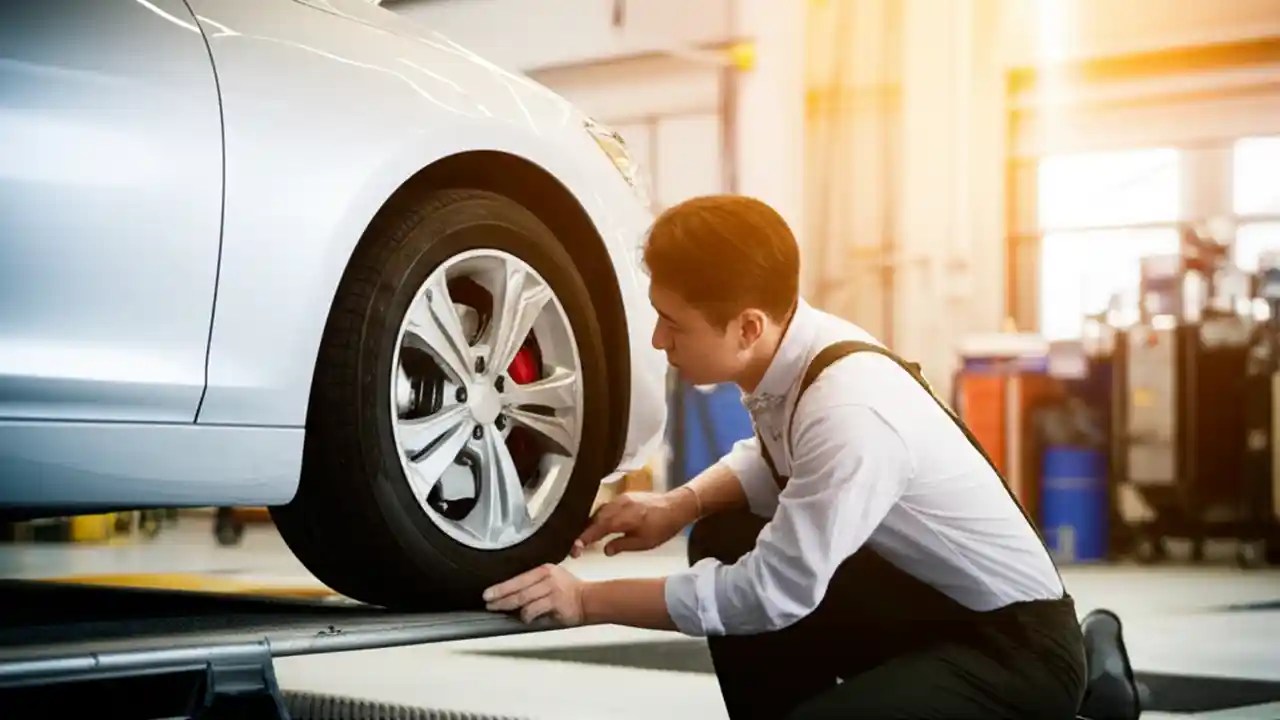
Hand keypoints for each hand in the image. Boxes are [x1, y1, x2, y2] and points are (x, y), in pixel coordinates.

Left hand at [483, 563, 586, 625]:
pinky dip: (527, 615)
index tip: (488, 594)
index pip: (517, 579)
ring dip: (510, 607)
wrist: (590, 599)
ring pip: (523, 599)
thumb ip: (533, 585)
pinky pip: (534, 609)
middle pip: (518, 589)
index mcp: (543, 570)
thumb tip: (510, 596)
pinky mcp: (555, 602)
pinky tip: (525, 618)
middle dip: (500, 597)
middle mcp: (546, 577)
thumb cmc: (569, 592)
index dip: (501, 587)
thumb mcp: (551, 580)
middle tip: (489, 603)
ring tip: (500, 611)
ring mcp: (551, 589)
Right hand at [570, 489, 696, 557]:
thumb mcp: (644, 543)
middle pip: (595, 518)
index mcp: (623, 518)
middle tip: (577, 546)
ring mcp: (621, 498)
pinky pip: (607, 506)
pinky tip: (600, 524)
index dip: (584, 538)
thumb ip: (622, 545)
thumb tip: (605, 550)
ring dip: (591, 523)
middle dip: (584, 532)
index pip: (597, 528)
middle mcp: (618, 505)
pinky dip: (600, 516)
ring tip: (586, 537)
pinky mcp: (625, 496)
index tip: (574, 549)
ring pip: (600, 511)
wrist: (677, 506)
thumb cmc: (662, 527)